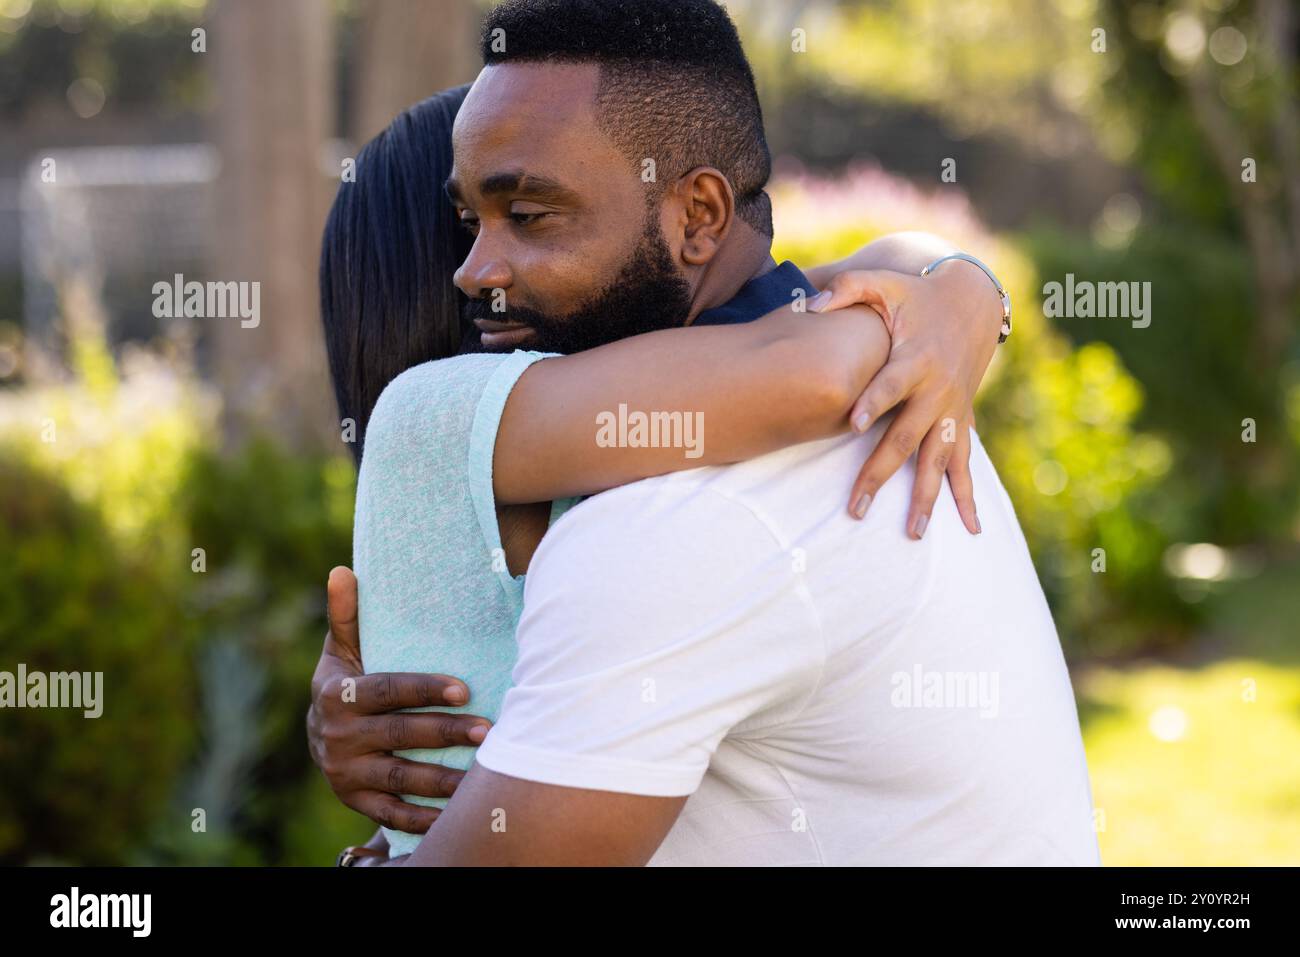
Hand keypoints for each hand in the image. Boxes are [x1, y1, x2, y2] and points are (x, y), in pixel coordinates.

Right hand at [307, 566, 492, 831]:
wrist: (318, 737)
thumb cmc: (346, 681)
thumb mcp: (341, 650)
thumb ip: (348, 615)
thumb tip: (342, 571)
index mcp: (338, 695)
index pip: (388, 691)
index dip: (425, 689)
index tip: (464, 689)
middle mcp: (338, 736)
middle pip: (401, 735)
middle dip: (445, 734)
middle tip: (489, 731)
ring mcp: (346, 773)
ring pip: (401, 777)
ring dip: (442, 778)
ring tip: (481, 775)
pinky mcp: (355, 801)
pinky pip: (392, 813)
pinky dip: (424, 816)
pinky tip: (457, 812)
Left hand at [809, 266, 999, 537]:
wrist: (971, 301)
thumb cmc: (915, 295)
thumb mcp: (885, 284)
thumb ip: (848, 287)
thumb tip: (811, 303)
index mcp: (915, 358)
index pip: (891, 384)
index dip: (874, 401)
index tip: (853, 424)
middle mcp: (937, 390)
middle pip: (906, 438)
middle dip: (880, 473)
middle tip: (856, 507)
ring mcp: (952, 410)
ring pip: (936, 461)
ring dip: (925, 498)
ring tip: (912, 533)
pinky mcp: (961, 421)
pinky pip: (966, 464)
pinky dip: (968, 497)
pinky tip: (972, 529)